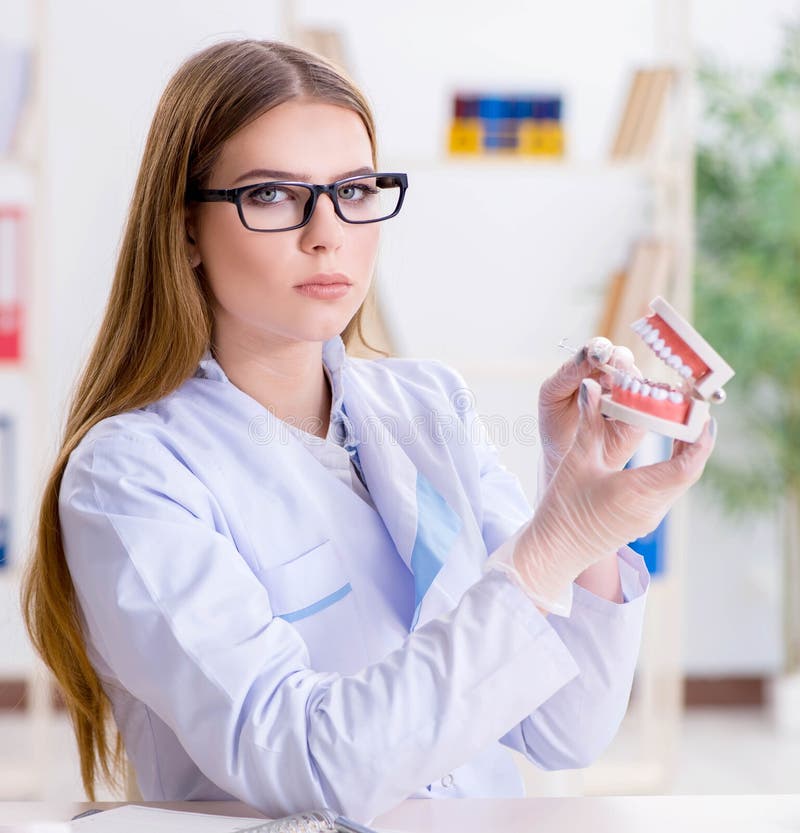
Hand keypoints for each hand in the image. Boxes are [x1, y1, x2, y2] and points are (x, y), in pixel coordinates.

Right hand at [514, 378, 715, 609]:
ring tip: (680, 424)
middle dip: (695, 440)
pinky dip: (672, 467)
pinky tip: (664, 450)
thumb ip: (590, 422)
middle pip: (689, 471)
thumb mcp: (576, 460)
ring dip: (685, 454)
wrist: (554, 550)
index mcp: (638, 492)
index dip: (700, 439)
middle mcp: (651, 508)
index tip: (703, 414)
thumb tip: (591, 387)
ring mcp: (649, 517)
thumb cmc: (562, 508)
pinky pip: (668, 490)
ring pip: (680, 481)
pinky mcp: (642, 520)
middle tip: (692, 410)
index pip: (687, 465)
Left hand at [538, 337, 645, 485]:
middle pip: (623, 358)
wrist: (565, 457)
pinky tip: (632, 407)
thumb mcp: (553, 394)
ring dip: (630, 383)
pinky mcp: (641, 418)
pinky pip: (647, 406)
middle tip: (614, 367)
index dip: (599, 348)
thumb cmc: (557, 422)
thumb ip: (569, 373)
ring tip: (617, 390)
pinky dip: (641, 404)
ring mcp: (630, 395)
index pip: (599, 348)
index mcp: (588, 366)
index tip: (597, 354)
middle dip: (620, 360)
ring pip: (637, 380)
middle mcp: (612, 376)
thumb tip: (593, 354)